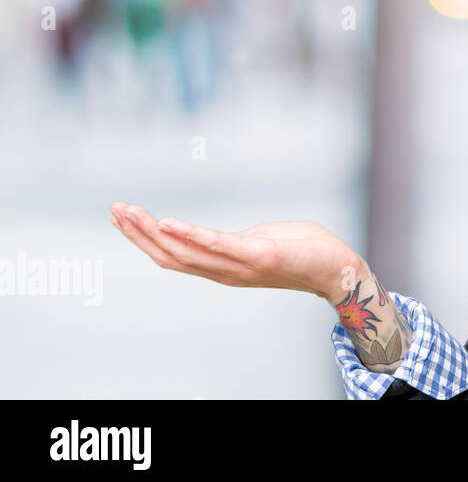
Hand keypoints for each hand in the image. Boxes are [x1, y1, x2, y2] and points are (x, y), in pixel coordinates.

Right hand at [109, 201, 364, 299]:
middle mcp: (226, 272)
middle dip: (138, 233)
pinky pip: (216, 246)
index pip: (174, 256)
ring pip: (184, 252)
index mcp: (224, 267)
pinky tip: (167, 222)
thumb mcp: (263, 243)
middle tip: (114, 209)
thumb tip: (227, 237)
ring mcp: (240, 266)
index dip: (145, 239)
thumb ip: (239, 242)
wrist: (339, 269)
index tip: (122, 218)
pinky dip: (189, 235)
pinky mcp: (257, 256)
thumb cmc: (305, 252)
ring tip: (129, 211)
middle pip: (170, 256)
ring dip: (152, 231)